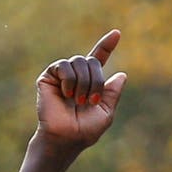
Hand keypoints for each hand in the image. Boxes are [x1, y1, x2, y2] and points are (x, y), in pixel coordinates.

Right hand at [35, 30, 127, 149]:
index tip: (117, 33)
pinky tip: (67, 94)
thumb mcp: (106, 112)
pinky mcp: (49, 76)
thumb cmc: (85, 130)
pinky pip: (64, 65)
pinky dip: (70, 80)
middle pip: (92, 61)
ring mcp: (62, 75)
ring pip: (79, 61)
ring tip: (79, 101)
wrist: (66, 138)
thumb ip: (113, 93)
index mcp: (90, 82)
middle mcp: (76, 76)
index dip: (107, 45)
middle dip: (96, 80)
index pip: (99, 59)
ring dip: (84, 83)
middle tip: (92, 101)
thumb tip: (122, 74)